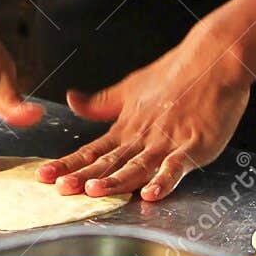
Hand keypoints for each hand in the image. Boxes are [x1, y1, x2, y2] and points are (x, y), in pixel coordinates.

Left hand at [37, 24, 251, 201]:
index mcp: (126, 126)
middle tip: (60, 189)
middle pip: (109, 162)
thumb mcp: (130, 88)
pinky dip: (163, 180)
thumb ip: (101, 103)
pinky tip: (151, 194)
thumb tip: (71, 100)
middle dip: (84, 177)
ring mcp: (167, 141)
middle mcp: (142, 136)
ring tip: (95, 192)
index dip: (68, 164)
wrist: (212, 60)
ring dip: (116, 181)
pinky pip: (176, 166)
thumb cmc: (175, 75)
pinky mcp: (193, 145)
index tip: (44, 175)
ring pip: (137, 166)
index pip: (92, 150)